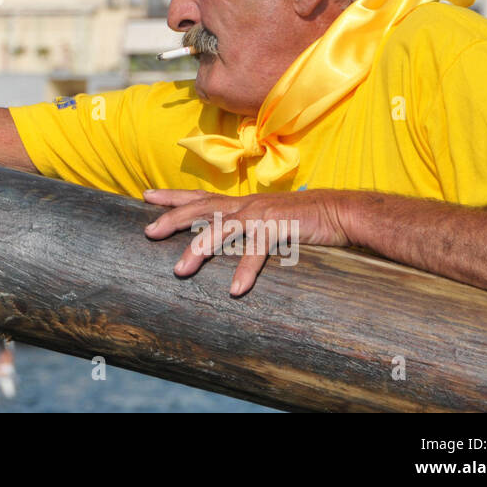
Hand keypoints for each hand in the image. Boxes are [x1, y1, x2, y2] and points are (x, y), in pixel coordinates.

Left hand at [142, 188, 351, 296]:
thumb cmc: (304, 218)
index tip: (146, 196)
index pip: (200, 196)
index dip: (173, 195)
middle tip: (148, 232)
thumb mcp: (267, 219)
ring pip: (220, 229)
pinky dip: (245, 270)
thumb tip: (228, 239)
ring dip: (198, 249)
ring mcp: (260, 214)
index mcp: (241, 203)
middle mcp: (245, 205)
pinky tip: (235, 290)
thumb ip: (246, 226)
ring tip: (179, 270)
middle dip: (172, 219)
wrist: (339, 211)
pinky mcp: (278, 227)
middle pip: (200, 208)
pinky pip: (257, 251)